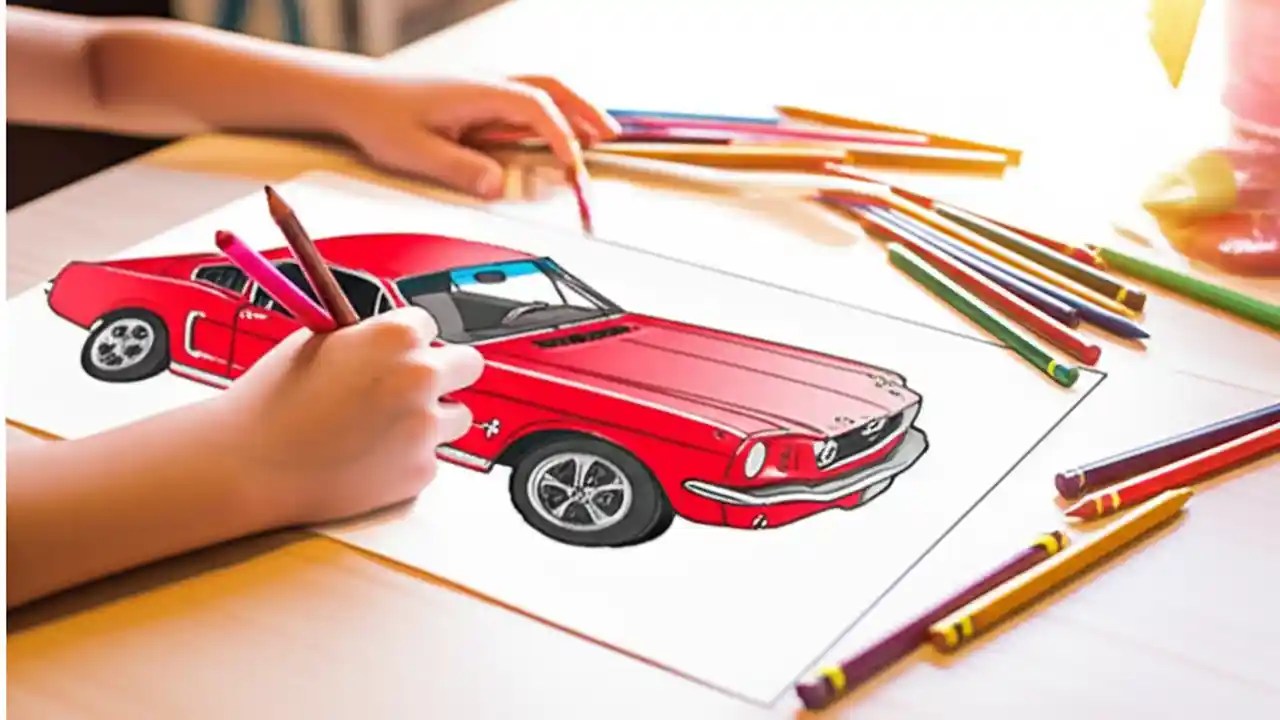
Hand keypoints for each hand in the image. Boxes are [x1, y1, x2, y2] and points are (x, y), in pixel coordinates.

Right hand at [213, 307, 484, 526]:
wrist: (250, 463)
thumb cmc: (273, 401)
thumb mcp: (319, 341)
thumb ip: (366, 338)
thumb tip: (390, 340)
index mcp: (395, 336)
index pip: (430, 325)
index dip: (409, 340)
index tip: (396, 353)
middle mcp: (420, 378)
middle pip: (469, 365)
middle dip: (446, 373)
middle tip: (416, 386)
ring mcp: (425, 428)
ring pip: (458, 416)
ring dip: (433, 419)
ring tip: (386, 427)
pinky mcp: (420, 471)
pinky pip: (431, 457)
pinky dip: (408, 457)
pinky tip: (369, 456)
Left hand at [331, 72, 619, 198]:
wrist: (352, 95)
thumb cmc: (379, 116)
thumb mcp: (416, 152)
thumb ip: (460, 169)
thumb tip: (498, 186)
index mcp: (478, 92)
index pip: (536, 109)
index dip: (561, 137)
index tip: (574, 167)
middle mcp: (487, 84)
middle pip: (552, 89)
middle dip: (585, 111)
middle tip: (610, 137)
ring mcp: (484, 89)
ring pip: (542, 91)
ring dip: (573, 109)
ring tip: (597, 135)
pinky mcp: (478, 99)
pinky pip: (525, 102)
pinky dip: (551, 114)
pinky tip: (553, 134)